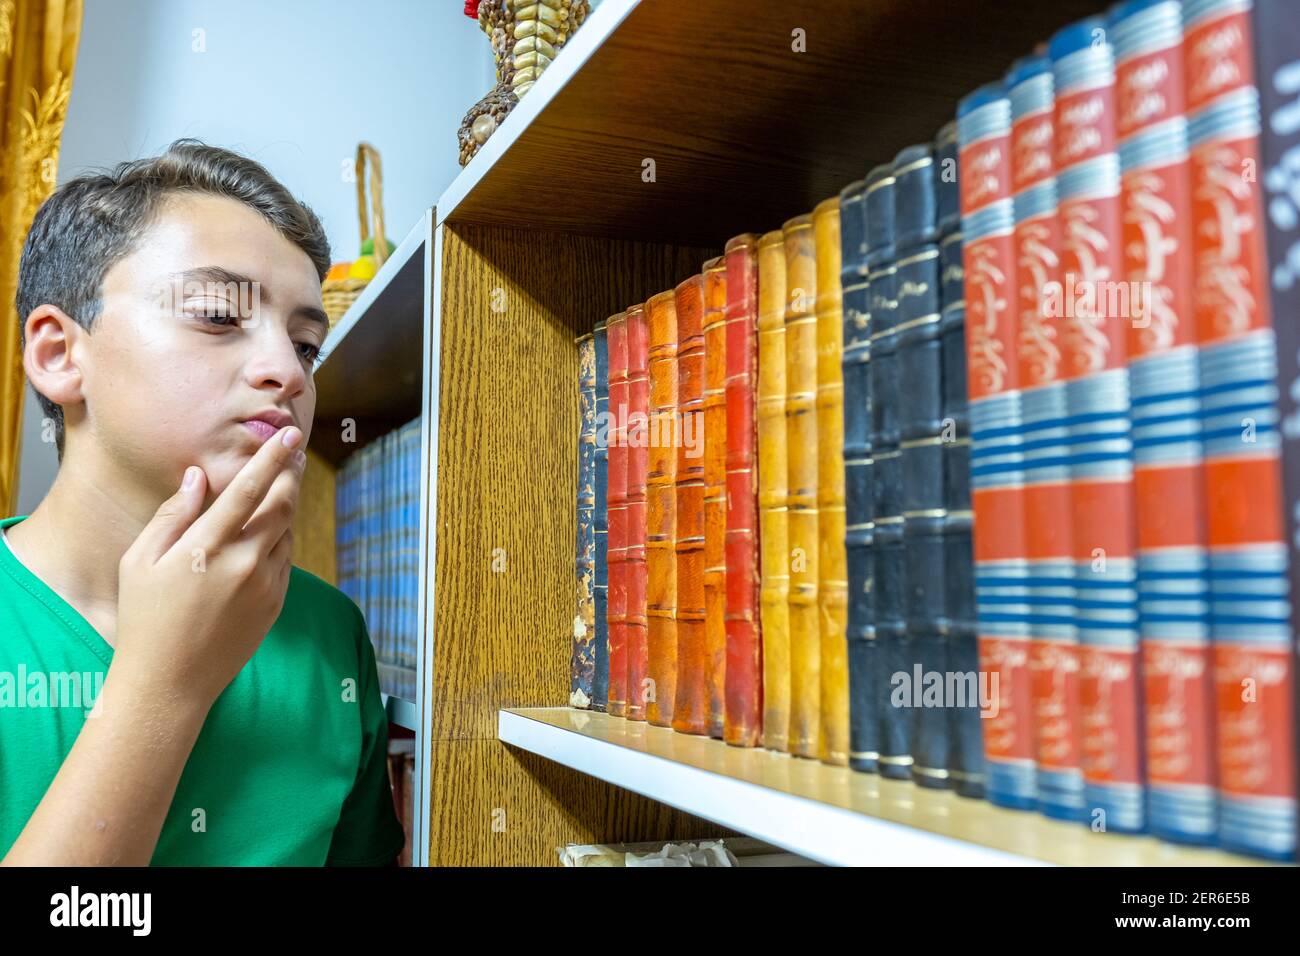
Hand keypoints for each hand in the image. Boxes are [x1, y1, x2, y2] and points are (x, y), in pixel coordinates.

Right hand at [114, 426, 307, 708]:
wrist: (170, 683)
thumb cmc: (144, 620)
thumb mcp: (139, 562)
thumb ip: (171, 515)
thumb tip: (196, 477)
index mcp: (206, 548)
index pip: (248, 490)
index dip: (271, 458)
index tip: (287, 435)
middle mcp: (243, 564)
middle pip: (280, 505)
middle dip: (290, 474)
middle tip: (294, 450)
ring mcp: (264, 586)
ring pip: (286, 531)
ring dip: (287, 504)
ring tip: (283, 483)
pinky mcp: (275, 604)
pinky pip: (285, 560)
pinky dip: (281, 537)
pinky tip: (270, 529)